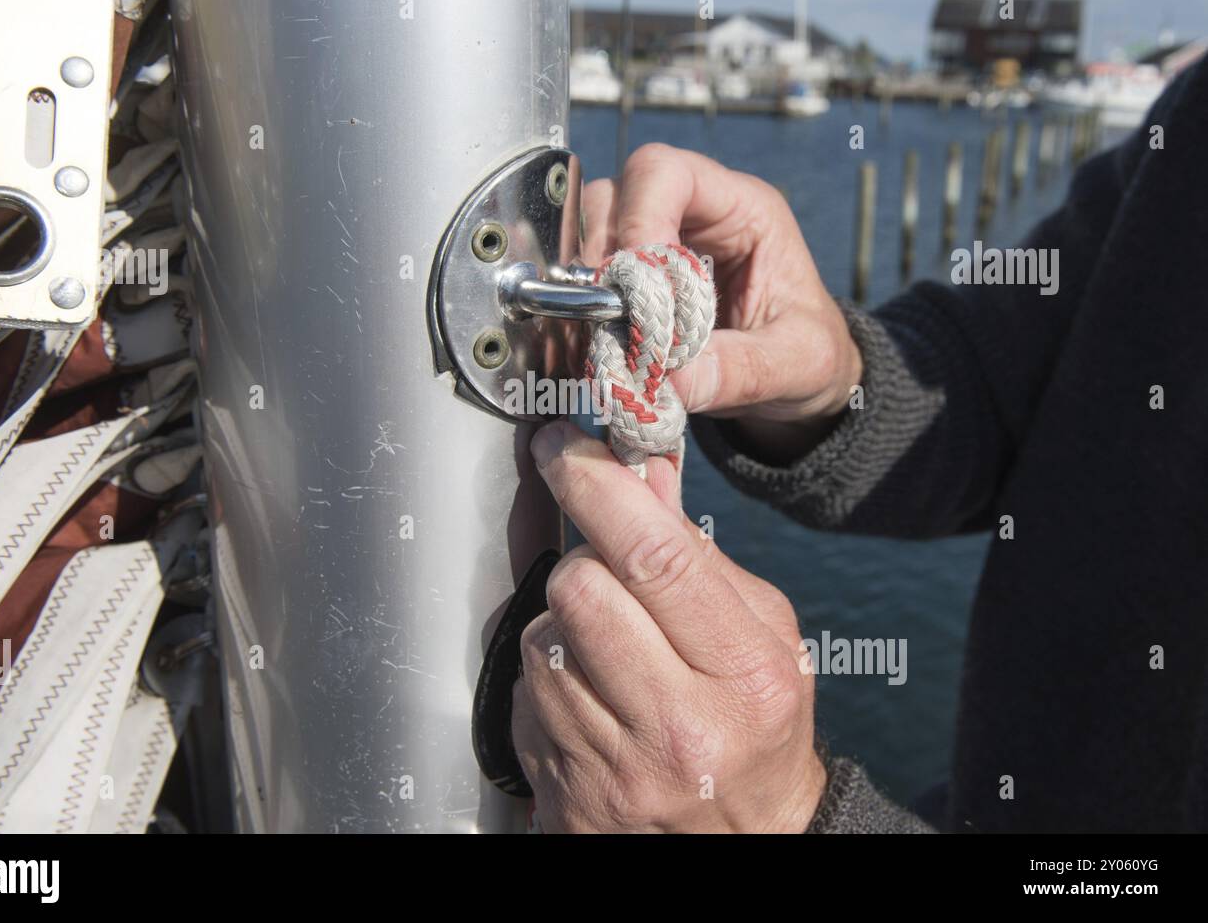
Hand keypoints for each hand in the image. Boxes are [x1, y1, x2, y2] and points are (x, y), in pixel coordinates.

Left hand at [512, 421, 824, 831]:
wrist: (746, 843)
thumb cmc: (758, 727)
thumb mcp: (763, 633)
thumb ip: (698, 551)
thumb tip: (641, 467)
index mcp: (745, 675)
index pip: (653, 555)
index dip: (595, 484)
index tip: (562, 445)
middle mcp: (678, 728)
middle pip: (579, 588)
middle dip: (584, 561)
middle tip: (610, 577)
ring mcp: (615, 770)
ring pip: (538, 639)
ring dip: (562, 626)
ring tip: (608, 650)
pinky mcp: (566, 796)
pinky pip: (525, 696)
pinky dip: (548, 681)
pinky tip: (590, 698)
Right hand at [582, 143, 862, 459]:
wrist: (797, 388)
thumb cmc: (809, 358)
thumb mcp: (795, 366)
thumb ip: (740, 370)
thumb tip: (671, 378)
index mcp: (743, 210)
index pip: (666, 172)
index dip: (638, 219)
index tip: (637, 288)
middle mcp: (691, 215)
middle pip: (613, 196)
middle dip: (604, 260)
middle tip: (614, 322)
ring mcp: (655, 244)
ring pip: (588, 233)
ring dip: (588, 286)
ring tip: (609, 339)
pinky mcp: (633, 282)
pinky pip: (585, 277)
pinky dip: (583, 312)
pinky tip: (602, 348)